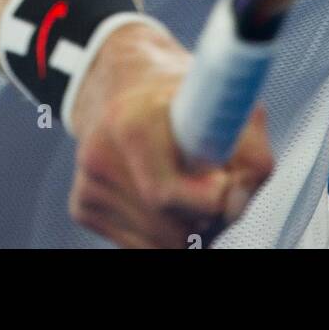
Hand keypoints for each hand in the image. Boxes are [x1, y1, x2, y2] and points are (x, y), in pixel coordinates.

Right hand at [68, 22, 273, 248]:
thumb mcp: (223, 103)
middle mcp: (99, 154)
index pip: (164, 192)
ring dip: (188, 228)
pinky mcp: (81, 205)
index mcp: (130, 121)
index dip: (207, 200)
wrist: (125, 83)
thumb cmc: (180, 94)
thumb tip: (234, 203)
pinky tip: (164, 196)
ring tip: (191, 187)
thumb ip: (247, 152)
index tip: (224, 188)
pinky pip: (140, 246)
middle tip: (217, 188)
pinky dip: (163, 231)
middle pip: (172, 230)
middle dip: (206, 219)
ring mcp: (87, 184)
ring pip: (159, 245)